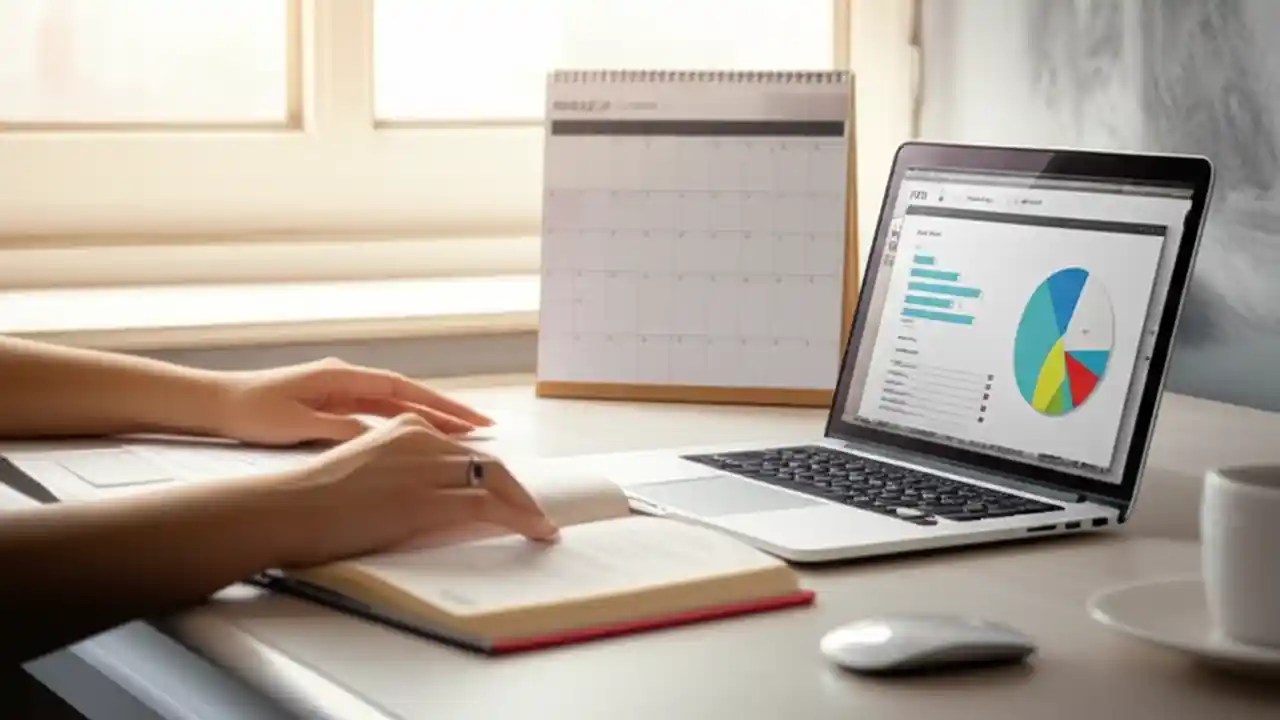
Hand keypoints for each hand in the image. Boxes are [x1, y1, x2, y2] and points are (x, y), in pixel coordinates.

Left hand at [212, 357, 492, 445]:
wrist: (216, 402)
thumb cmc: (253, 411)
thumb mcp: (298, 424)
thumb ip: (342, 429)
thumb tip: (384, 436)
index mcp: (344, 377)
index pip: (405, 390)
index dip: (443, 405)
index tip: (474, 420)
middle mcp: (348, 378)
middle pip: (409, 396)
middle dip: (446, 412)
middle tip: (484, 430)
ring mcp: (341, 390)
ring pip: (397, 406)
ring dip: (428, 419)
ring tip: (462, 438)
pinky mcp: (332, 404)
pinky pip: (379, 415)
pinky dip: (404, 425)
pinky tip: (419, 440)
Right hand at [273, 414, 557, 568]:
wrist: (283, 510)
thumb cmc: (311, 501)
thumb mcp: (363, 469)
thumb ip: (399, 471)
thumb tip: (426, 496)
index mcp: (403, 427)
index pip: (463, 451)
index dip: (492, 474)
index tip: (508, 492)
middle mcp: (419, 438)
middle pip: (487, 463)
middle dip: (516, 490)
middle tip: (534, 513)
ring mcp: (424, 467)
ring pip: (495, 480)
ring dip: (524, 507)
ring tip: (540, 527)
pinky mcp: (426, 499)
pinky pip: (487, 505)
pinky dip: (519, 519)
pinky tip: (535, 532)